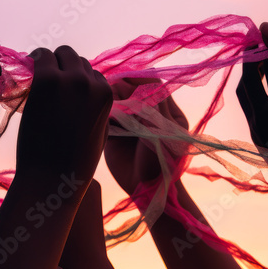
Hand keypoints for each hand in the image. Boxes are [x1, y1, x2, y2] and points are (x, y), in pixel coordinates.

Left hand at [16, 46, 112, 181]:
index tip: (60, 94)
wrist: (52, 178)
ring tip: (35, 83)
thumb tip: (85, 92)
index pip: (91, 73)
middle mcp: (91, 83)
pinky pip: (39, 57)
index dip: (74, 82)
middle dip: (61, 68)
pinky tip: (25, 78)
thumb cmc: (74, 163)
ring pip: (58, 53)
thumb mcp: (99, 132)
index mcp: (107, 94)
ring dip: (47, 64)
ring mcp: (69, 80)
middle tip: (46, 87)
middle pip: (74, 58)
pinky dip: (32, 63)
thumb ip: (96, 107)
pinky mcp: (47, 80)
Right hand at [104, 78, 188, 194]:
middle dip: (121, 91)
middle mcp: (146, 111)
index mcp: (165, 108)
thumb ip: (153, 107)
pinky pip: (105, 113)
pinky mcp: (113, 130)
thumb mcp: (163, 133)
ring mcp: (129, 120)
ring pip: (115, 98)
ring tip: (111, 117)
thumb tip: (137, 85)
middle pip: (129, 87)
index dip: (137, 78)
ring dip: (110, 102)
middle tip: (118, 106)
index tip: (124, 81)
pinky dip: (102, 114)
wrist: (146, 190)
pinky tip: (104, 124)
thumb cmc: (162, 164)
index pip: (151, 82)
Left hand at [236, 23, 267, 172]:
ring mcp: (255, 126)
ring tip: (263, 58)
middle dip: (256, 55)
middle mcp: (263, 115)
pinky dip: (251, 87)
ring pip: (242, 89)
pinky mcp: (253, 134)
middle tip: (265, 40)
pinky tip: (262, 80)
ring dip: (250, 71)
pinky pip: (245, 103)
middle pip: (249, 75)